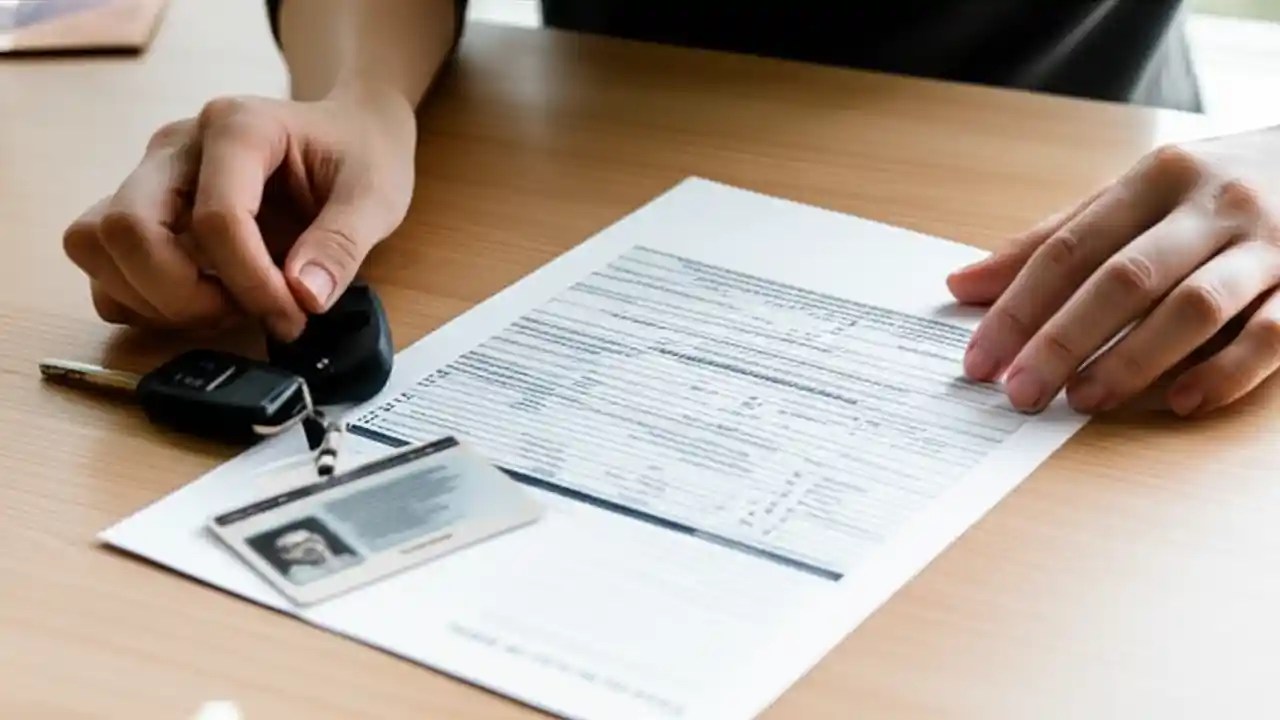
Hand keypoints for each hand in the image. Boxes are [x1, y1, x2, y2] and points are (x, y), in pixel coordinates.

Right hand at [63, 92, 416, 339]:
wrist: (349, 133)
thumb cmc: (359, 156)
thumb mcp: (376, 196)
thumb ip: (342, 244)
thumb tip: (304, 295)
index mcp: (238, 127)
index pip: (217, 217)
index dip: (252, 283)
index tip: (293, 314)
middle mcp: (178, 146)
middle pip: (127, 228)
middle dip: (182, 295)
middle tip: (245, 313)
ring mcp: (153, 175)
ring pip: (97, 242)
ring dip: (153, 297)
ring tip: (222, 307)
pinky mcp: (145, 206)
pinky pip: (103, 261)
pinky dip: (140, 297)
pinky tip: (201, 301)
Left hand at [947, 126, 1279, 416]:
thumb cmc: (1212, 189)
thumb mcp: (1136, 194)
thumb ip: (1054, 239)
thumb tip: (963, 285)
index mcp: (1157, 178)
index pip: (1070, 248)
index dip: (1018, 307)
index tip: (979, 359)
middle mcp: (1212, 206)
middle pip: (1124, 279)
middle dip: (1062, 340)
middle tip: (1018, 392)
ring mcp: (1270, 245)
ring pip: (1193, 307)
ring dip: (1132, 359)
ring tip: (1082, 399)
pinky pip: (1271, 335)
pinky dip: (1223, 372)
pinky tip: (1178, 402)